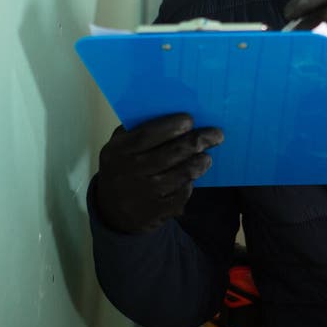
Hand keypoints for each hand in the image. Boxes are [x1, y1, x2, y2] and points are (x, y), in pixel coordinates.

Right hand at [96, 113, 223, 233]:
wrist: (109, 209)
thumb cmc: (122, 166)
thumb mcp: (120, 146)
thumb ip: (138, 130)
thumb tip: (173, 112)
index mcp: (118, 151)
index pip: (146, 136)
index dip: (170, 127)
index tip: (190, 120)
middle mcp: (128, 172)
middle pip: (169, 154)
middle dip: (197, 142)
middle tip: (217, 135)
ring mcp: (141, 195)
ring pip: (179, 176)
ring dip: (198, 164)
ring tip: (207, 157)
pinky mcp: (153, 213)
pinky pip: (179, 196)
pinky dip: (189, 185)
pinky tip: (192, 178)